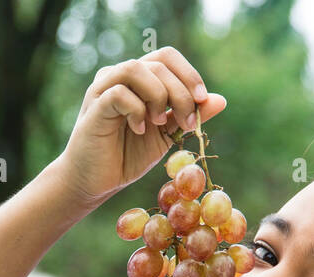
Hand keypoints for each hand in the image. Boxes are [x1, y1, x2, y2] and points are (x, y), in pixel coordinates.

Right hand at [51, 47, 226, 211]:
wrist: (93, 182)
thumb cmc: (126, 157)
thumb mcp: (166, 136)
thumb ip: (188, 116)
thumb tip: (220, 100)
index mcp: (138, 79)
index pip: (167, 57)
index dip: (189, 74)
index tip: (202, 101)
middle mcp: (118, 76)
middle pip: (158, 62)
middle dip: (181, 92)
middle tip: (187, 123)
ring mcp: (103, 89)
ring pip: (137, 69)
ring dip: (158, 95)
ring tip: (159, 123)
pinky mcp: (94, 106)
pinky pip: (120, 93)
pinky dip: (137, 110)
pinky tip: (139, 130)